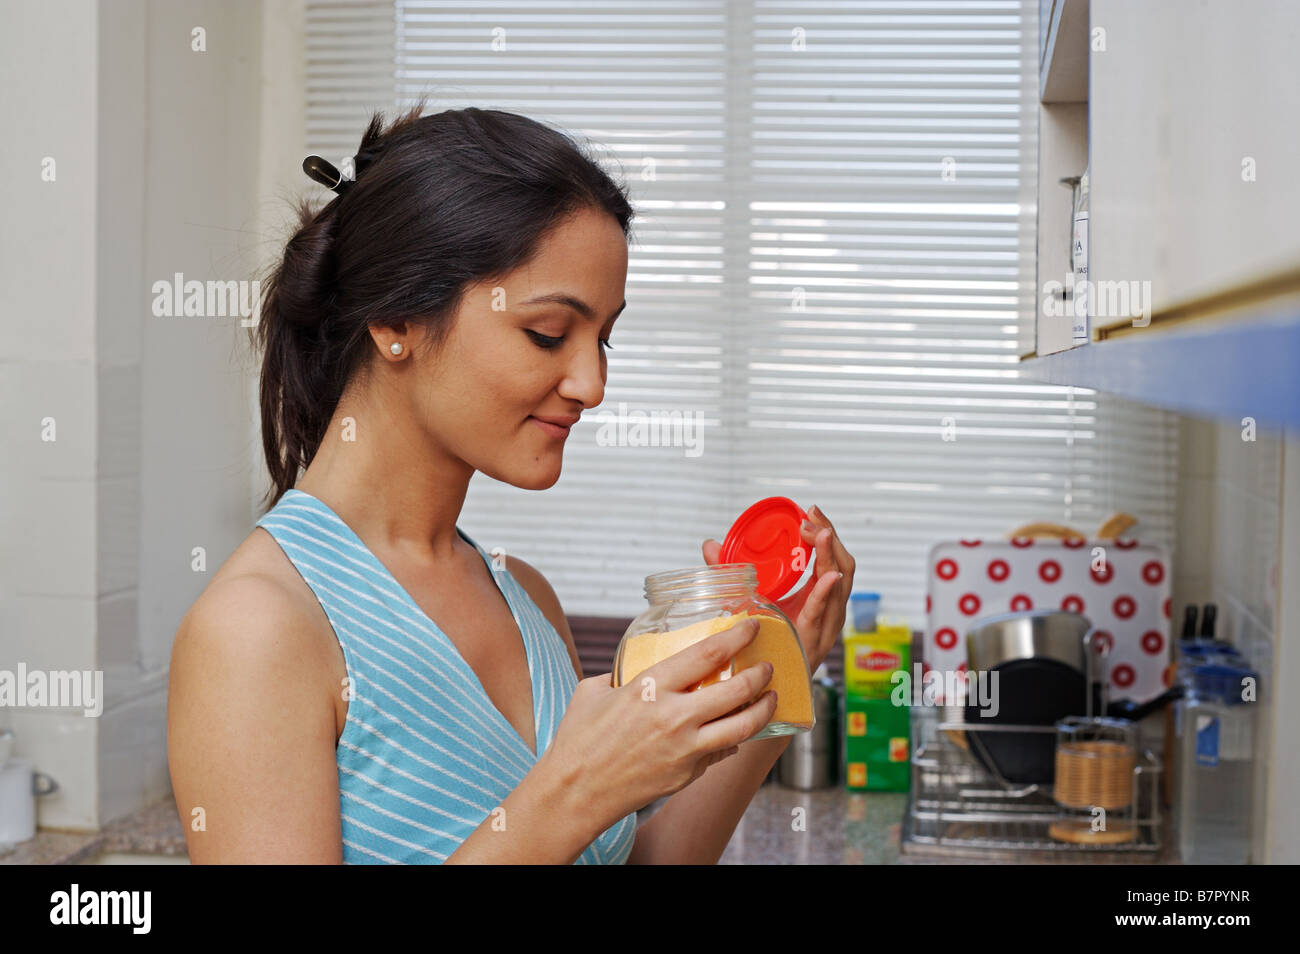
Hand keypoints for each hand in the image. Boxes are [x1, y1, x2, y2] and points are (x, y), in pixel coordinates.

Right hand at [542, 617, 777, 832]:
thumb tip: (640, 663)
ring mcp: (685, 749)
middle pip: (736, 690)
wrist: (575, 793)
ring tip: (771, 697)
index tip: (752, 627)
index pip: (707, 654)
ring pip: (742, 727)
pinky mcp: (688, 774)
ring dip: (764, 709)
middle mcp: (673, 717)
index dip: (736, 637)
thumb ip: (622, 674)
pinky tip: (738, 729)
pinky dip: (734, 738)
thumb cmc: (578, 739)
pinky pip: (721, 751)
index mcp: (649, 687)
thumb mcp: (594, 690)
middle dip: (760, 674)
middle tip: (768, 665)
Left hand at [702, 504, 854, 672]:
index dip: (826, 532)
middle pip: (843, 565)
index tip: (811, 511)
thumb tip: (710, 544)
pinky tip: (827, 576)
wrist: (764, 684)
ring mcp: (826, 623)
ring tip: (821, 534)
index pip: (832, 557)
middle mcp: (829, 608)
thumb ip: (731, 572)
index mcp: (817, 594)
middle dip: (831, 538)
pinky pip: (822, 612)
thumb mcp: (751, 598)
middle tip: (813, 520)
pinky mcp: (814, 639)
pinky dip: (825, 592)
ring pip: (840, 583)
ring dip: (831, 556)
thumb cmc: (764, 641)